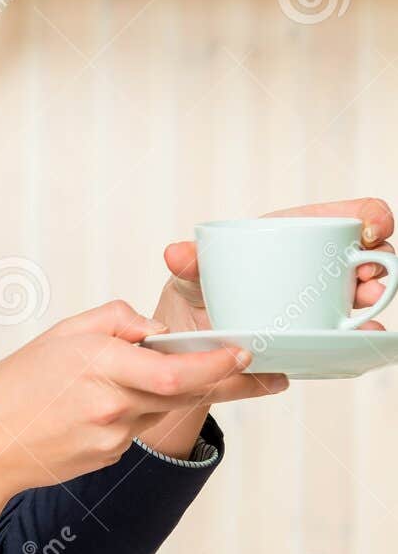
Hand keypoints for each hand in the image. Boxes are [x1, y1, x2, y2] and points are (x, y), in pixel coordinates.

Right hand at [0, 299, 286, 497]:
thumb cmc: (17, 386)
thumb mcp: (63, 332)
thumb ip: (116, 320)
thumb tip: (155, 326)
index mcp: (100, 365)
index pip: (176, 369)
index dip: (218, 364)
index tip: (245, 352)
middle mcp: (113, 406)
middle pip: (186, 392)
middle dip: (227, 378)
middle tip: (263, 369)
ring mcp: (114, 437)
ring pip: (166, 408)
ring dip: (182, 391)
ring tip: (191, 373)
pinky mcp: (111, 456)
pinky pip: (141, 426)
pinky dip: (141, 409)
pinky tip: (109, 403)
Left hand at [138, 196, 395, 456]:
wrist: (200, 336)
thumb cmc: (204, 287)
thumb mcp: (194, 272)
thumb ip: (189, 261)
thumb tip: (175, 254)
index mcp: (301, 233)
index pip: (352, 215)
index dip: (372, 217)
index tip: (370, 231)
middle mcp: (323, 264)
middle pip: (371, 254)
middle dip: (378, 263)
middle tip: (364, 278)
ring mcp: (327, 298)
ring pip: (367, 293)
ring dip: (373, 299)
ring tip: (365, 306)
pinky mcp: (322, 332)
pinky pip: (350, 332)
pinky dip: (361, 335)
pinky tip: (361, 338)